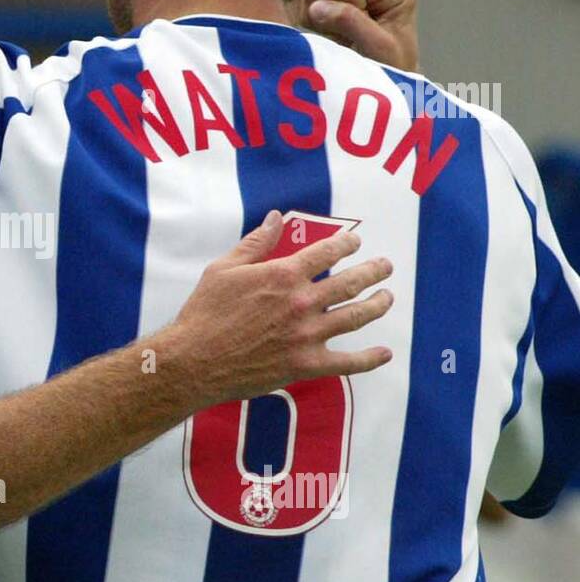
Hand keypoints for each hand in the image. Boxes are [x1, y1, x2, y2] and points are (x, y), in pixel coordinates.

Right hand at [166, 211, 392, 405]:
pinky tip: (385, 353)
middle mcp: (302, 302)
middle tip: (385, 266)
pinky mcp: (306, 364)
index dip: (345, 244)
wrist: (194, 361)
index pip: (327, 252)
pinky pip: (347, 363)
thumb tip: (275, 217)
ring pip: (356, 316)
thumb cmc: (204, 312)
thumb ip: (255, 243)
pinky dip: (369, 359)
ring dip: (377, 305)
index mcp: (283, 275)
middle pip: (351, 281)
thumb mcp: (223, 269)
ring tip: (388, 297)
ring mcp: (307, 335)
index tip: (354, 242)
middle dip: (373, 270)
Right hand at [304, 0, 418, 72]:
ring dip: (323, 20)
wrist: (390, 90)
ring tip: (342, 41)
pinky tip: (334, 37)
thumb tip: (316, 6)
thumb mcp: (377, 46)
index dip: (341, 7)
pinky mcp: (344, 4)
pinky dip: (318, 24)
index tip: (353, 35)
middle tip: (345, 40)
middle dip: (330, 13)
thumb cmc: (391, 71)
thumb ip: (350, 21)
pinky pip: (316, 5)